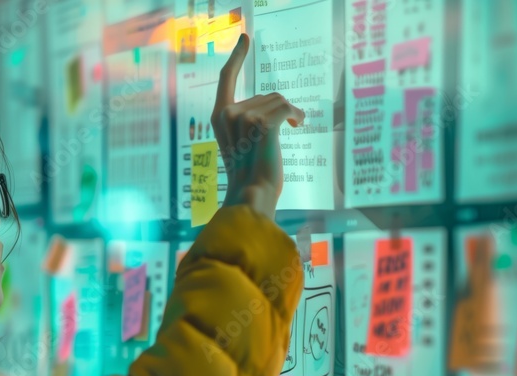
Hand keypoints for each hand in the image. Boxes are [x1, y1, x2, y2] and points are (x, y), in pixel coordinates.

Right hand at [211, 33, 304, 219]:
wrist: (251, 196)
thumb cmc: (249, 176)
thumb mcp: (240, 143)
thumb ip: (245, 122)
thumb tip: (276, 106)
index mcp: (219, 118)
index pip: (226, 79)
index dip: (237, 57)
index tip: (244, 39)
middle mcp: (228, 114)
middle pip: (264, 95)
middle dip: (278, 110)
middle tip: (281, 133)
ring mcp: (245, 118)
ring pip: (278, 101)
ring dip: (289, 115)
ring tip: (289, 133)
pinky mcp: (263, 124)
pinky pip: (288, 108)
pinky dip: (297, 116)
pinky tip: (297, 127)